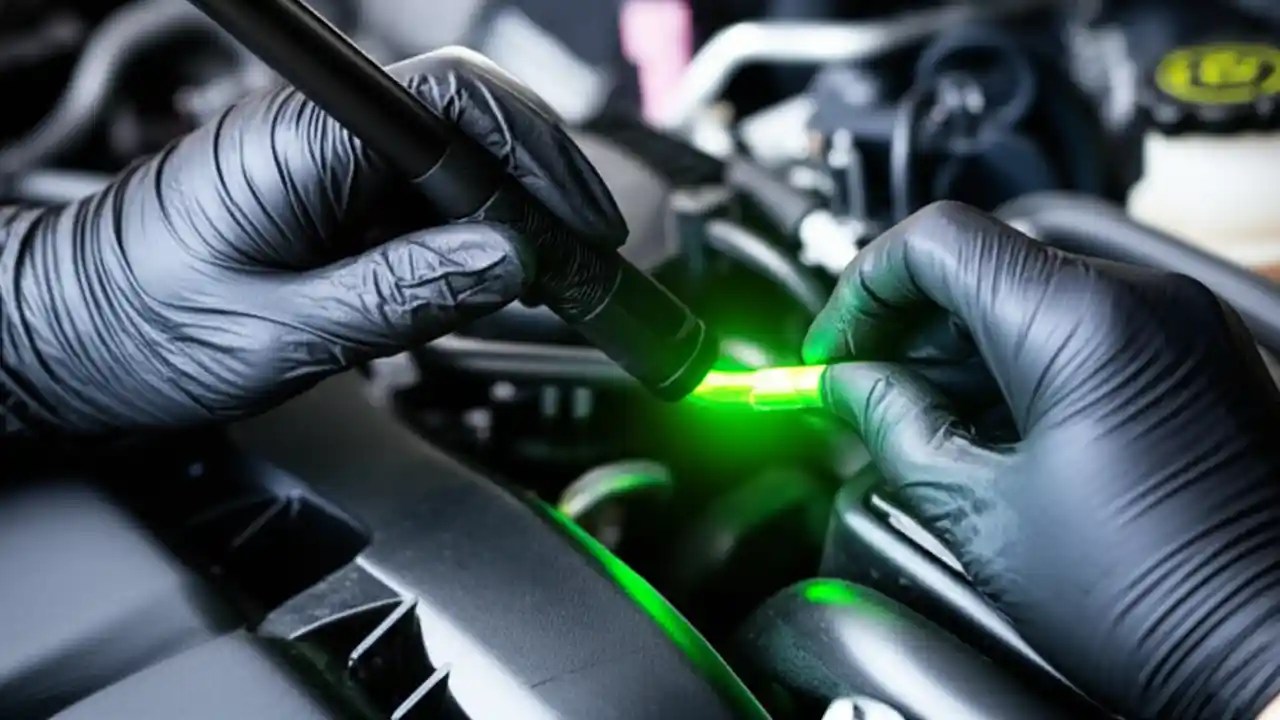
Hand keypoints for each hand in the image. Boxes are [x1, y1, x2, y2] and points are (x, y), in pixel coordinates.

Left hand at [0, 49, 624, 435]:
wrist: (60, 344)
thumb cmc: (136, 333)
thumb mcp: (285, 332)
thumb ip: (402, 293)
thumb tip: (508, 262)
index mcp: (302, 142)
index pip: (456, 103)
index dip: (540, 154)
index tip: (583, 223)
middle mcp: (317, 137)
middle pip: (469, 131)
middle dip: (541, 194)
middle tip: (587, 266)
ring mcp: (321, 166)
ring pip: (451, 173)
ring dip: (509, 225)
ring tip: (556, 287)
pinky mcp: (323, 200)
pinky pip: (418, 207)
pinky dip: (467, 244)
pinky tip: (492, 285)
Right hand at [806, 201, 1279, 719]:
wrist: (1279, 658)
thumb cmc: (1157, 597)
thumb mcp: (982, 512)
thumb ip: (894, 426)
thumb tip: (849, 388)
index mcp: (1081, 320)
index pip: (935, 242)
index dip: (861, 292)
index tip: (833, 351)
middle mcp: (1141, 300)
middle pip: (980, 264)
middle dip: (904, 326)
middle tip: (864, 389)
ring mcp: (1178, 324)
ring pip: (1028, 294)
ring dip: (958, 348)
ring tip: (923, 422)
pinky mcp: (1195, 358)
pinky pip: (1082, 327)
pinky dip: (1018, 362)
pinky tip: (989, 428)